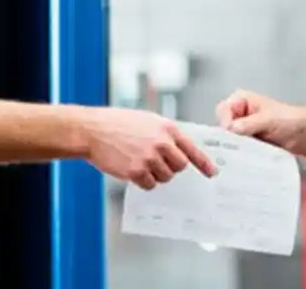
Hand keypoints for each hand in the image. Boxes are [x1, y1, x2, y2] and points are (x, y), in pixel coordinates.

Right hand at [80, 107, 217, 189]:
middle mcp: (161, 143)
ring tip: (139, 162)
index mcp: (166, 128)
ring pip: (165, 177)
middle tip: (158, 163)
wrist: (93, 130)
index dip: (204, 163)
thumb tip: (178, 152)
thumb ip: (164, 134)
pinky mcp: (136, 171)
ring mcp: (149, 158)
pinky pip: (149, 184)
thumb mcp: (147, 120)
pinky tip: (132, 170)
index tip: (213, 173)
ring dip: (156, 174)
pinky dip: (143, 181)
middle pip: (180, 167)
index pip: (191, 149)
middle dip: (171, 167)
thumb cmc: (118, 123)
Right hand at [215, 89, 305, 150]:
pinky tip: (243, 160)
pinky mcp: (246, 142)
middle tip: (234, 148)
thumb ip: (248, 123)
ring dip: (234, 147)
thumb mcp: (268, 119)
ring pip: (229, 139)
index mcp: (240, 100)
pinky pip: (237, 148)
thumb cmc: (289, 119)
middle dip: (227, 137)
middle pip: (223, 126)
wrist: (304, 134)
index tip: (230, 134)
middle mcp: (238, 113)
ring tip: (241, 155)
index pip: (223, 110)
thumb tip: (231, 129)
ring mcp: (241, 129)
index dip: (225, 122)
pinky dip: (240, 154)